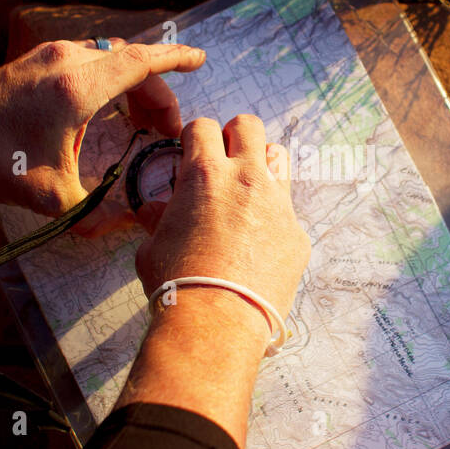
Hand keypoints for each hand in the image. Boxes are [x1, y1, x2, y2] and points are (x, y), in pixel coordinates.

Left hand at [0, 38, 204, 234]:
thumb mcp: (48, 195)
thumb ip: (93, 211)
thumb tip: (125, 224)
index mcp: (77, 87)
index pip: (142, 61)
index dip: (176, 60)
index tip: (199, 60)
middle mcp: (69, 61)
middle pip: (133, 64)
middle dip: (158, 93)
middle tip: (165, 129)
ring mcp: (52, 54)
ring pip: (111, 59)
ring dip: (134, 85)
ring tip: (141, 121)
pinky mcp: (39, 58)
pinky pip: (90, 59)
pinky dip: (110, 78)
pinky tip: (109, 106)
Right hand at [134, 115, 311, 336]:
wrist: (217, 321)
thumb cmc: (177, 283)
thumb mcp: (153, 246)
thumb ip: (159, 220)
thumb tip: (152, 212)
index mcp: (204, 175)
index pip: (203, 127)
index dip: (195, 138)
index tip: (192, 154)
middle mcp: (245, 179)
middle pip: (248, 127)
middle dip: (234, 137)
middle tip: (224, 162)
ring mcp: (277, 204)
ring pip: (278, 158)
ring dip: (262, 166)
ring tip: (247, 194)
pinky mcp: (297, 234)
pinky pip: (288, 212)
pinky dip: (273, 220)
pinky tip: (260, 246)